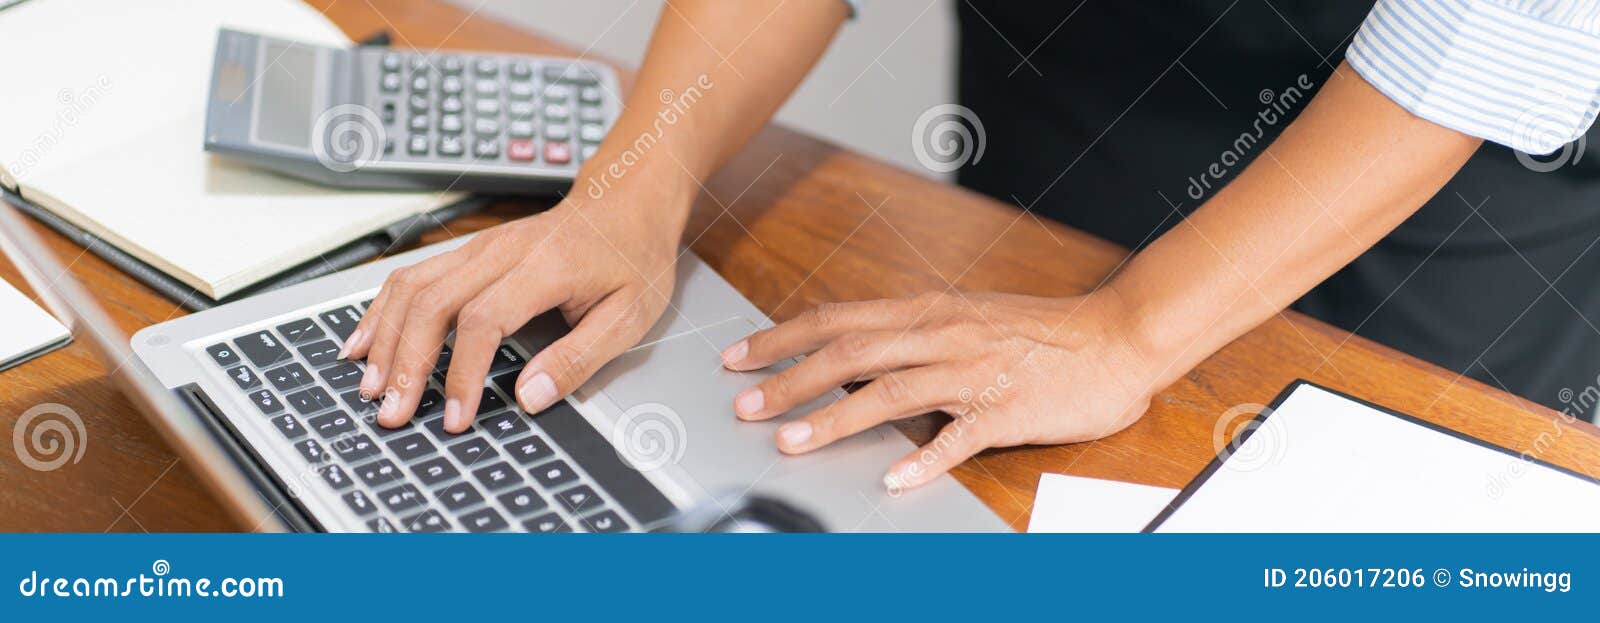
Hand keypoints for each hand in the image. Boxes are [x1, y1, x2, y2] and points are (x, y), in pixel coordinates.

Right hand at [341, 175, 689, 432]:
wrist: (626, 202)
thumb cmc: (631, 257)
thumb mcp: (630, 315)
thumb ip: (580, 358)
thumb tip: (531, 398)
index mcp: (544, 266)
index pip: (484, 321)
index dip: (462, 373)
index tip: (455, 416)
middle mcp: (501, 251)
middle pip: (433, 303)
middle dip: (405, 363)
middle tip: (391, 413)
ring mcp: (479, 247)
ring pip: (412, 287)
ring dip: (384, 338)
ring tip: (368, 386)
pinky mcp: (468, 251)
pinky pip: (411, 276)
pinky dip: (381, 310)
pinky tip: (364, 342)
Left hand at [718, 289, 1164, 489]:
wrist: (1117, 336)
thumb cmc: (1042, 332)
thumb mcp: (965, 318)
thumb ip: (912, 335)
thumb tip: (855, 355)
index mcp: (928, 310)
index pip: (838, 319)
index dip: (783, 337)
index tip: (740, 356)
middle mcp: (942, 335)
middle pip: (848, 352)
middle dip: (788, 380)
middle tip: (745, 405)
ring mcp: (972, 371)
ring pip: (889, 391)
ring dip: (834, 416)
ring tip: (792, 441)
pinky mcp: (1006, 409)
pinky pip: (958, 437)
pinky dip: (924, 458)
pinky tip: (894, 478)